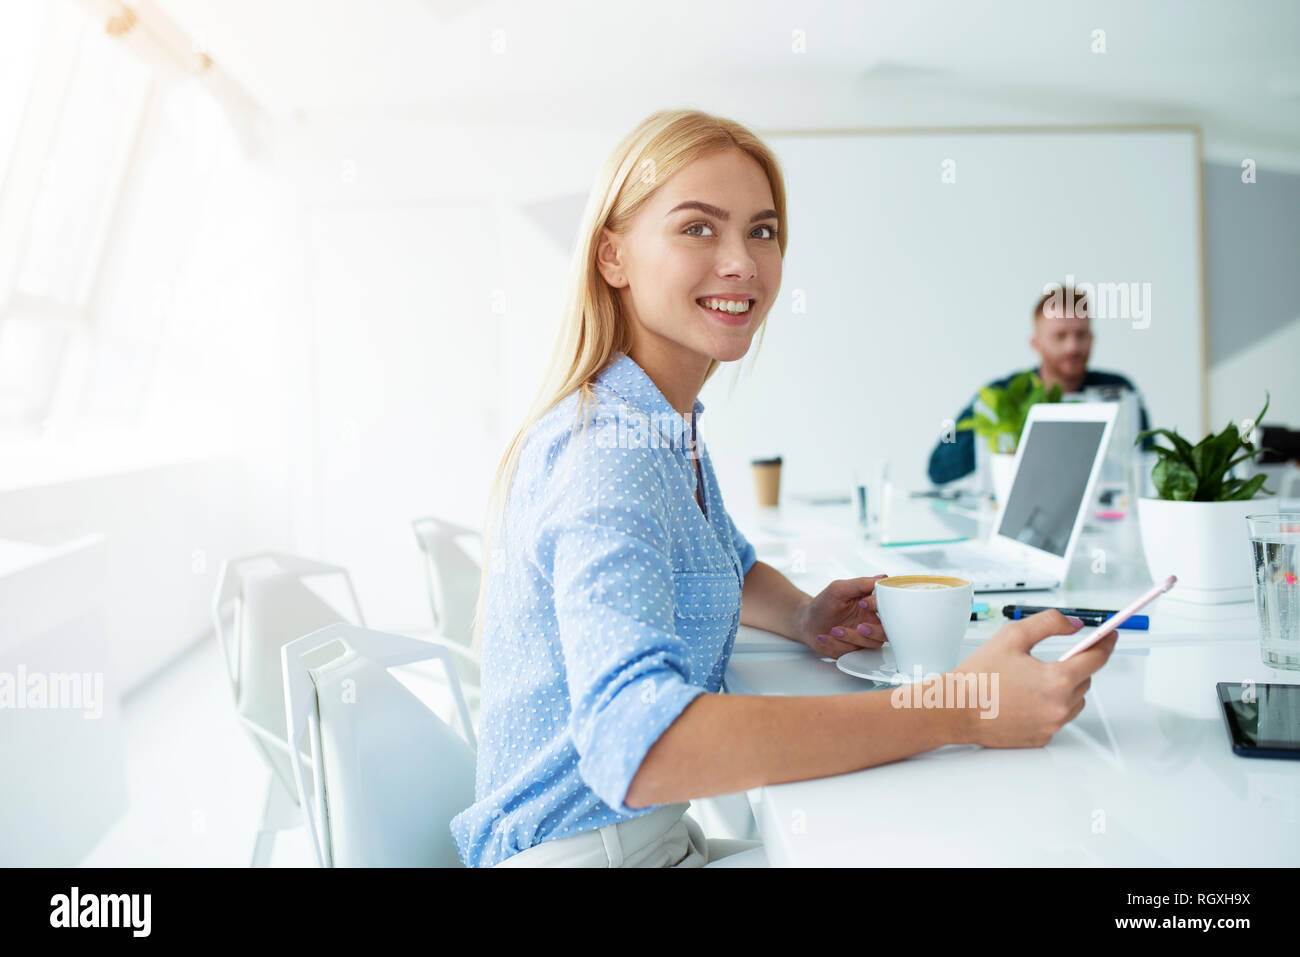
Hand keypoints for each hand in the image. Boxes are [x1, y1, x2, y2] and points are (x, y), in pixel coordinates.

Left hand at [795, 574, 888, 657]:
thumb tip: (883, 578)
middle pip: (888, 632)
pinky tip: (824, 638)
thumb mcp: (838, 589)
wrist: (807, 622)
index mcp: (872, 607)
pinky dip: (836, 646)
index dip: (880, 607)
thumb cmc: (824, 603)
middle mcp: (872, 624)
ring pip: (870, 644)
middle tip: (860, 627)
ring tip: (834, 630)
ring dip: (852, 638)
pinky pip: (852, 653)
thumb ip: (860, 584)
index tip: (864, 603)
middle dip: (875, 631)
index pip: (889, 608)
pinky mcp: (853, 651)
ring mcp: (864, 639)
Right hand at [948, 610, 1117, 747]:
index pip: (1096, 658)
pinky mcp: (1042, 738)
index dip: (1106, 642)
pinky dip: (1049, 706)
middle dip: (1074, 666)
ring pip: (1073, 701)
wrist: (956, 709)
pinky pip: (1057, 718)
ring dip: (1063, 688)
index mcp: (1057, 680)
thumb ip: (1049, 623)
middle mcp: (1060, 707)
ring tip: (1031, 680)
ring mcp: (1052, 726)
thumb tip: (1075, 624)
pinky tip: (1024, 698)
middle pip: (1085, 680)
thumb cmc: (979, 675)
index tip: (1109, 635)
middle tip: (1050, 658)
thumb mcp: (1012, 636)